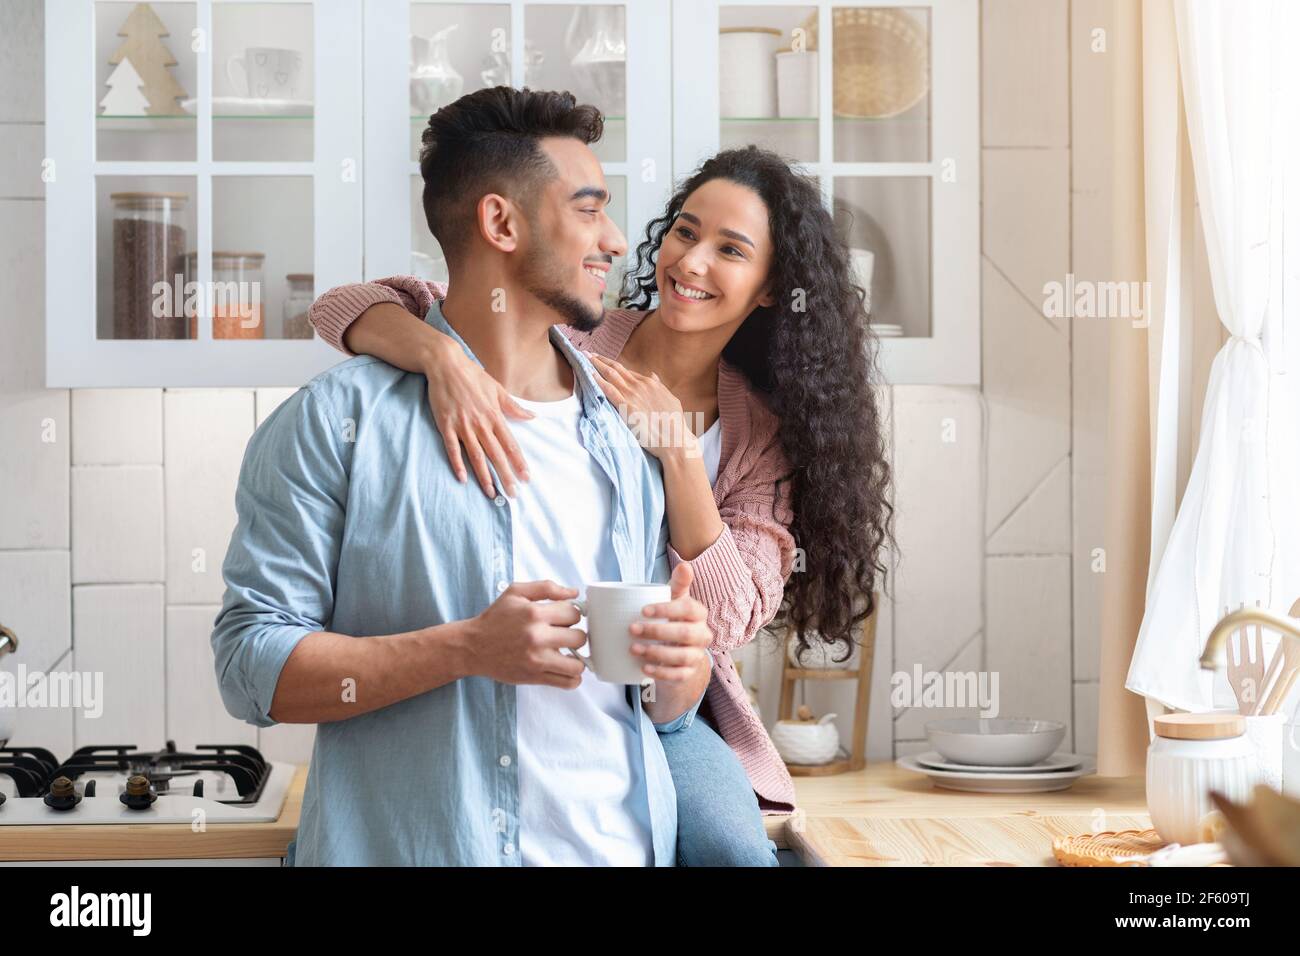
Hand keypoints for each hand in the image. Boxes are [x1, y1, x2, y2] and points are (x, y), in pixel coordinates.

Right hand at [423, 335, 533, 497]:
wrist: (445, 364)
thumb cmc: (472, 376)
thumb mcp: (497, 389)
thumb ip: (513, 406)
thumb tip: (533, 416)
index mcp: (494, 415)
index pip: (510, 444)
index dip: (519, 462)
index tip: (526, 477)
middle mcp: (480, 423)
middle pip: (496, 455)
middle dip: (505, 476)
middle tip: (513, 495)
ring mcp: (462, 425)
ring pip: (476, 456)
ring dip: (484, 477)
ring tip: (492, 494)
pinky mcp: (445, 425)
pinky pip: (452, 449)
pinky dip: (457, 464)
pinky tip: (463, 479)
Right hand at [463, 580, 585, 687]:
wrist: (473, 646)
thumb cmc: (495, 618)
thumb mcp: (516, 592)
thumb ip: (547, 587)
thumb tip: (574, 592)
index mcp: (534, 613)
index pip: (574, 613)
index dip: (572, 614)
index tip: (564, 619)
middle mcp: (537, 637)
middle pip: (580, 638)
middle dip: (576, 635)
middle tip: (565, 636)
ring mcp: (536, 660)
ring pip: (577, 665)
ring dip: (577, 659)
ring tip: (568, 654)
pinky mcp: (534, 677)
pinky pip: (567, 683)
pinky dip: (572, 678)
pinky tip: (565, 668)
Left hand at [587, 353, 693, 460]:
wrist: (675, 439)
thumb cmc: (674, 423)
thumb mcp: (670, 399)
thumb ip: (659, 386)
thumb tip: (652, 375)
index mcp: (650, 383)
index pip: (626, 371)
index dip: (612, 364)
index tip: (601, 360)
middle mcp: (640, 385)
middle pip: (615, 369)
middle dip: (600, 360)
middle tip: (586, 353)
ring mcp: (633, 395)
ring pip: (610, 376)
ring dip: (595, 366)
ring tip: (584, 358)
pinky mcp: (626, 407)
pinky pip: (609, 390)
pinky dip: (598, 381)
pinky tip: (589, 375)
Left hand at [628, 563, 711, 683]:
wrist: (680, 651)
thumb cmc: (674, 619)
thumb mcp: (675, 600)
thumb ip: (679, 584)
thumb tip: (684, 565)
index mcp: (698, 614)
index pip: (688, 610)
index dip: (666, 610)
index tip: (643, 611)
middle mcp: (702, 635)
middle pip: (685, 634)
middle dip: (657, 632)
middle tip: (632, 629)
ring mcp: (697, 655)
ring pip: (681, 656)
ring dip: (656, 653)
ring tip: (634, 648)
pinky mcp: (689, 673)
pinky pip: (678, 675)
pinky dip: (661, 673)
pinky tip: (644, 668)